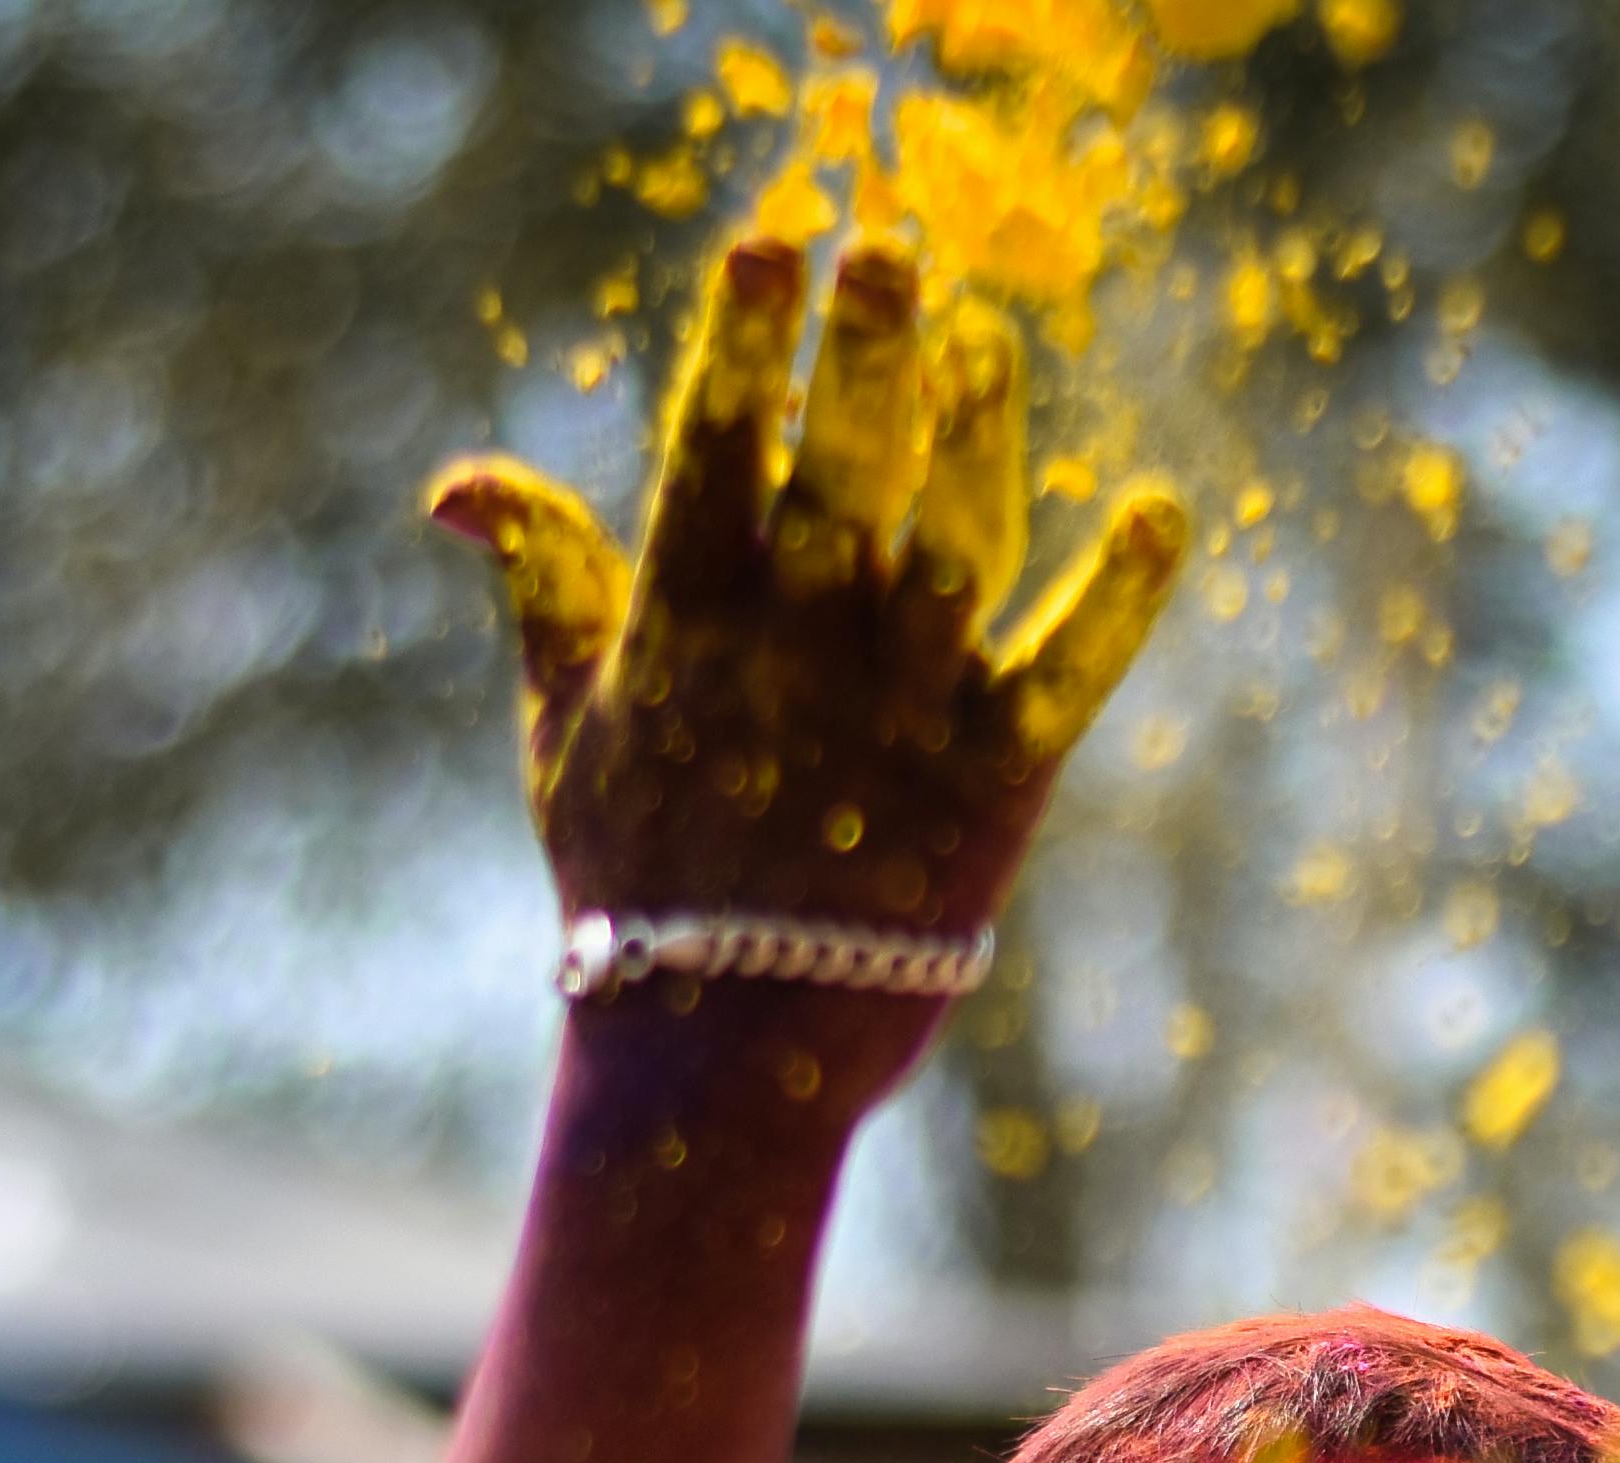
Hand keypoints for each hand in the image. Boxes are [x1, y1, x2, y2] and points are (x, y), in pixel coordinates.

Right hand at [427, 227, 1183, 1111]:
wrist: (721, 1064)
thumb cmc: (640, 887)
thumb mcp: (566, 734)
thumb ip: (546, 591)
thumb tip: (461, 483)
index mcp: (689, 623)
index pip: (715, 449)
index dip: (744, 343)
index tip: (769, 243)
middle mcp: (801, 648)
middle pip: (842, 470)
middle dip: (864, 356)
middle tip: (887, 250)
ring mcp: (904, 706)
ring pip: (954, 539)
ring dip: (977, 434)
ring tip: (988, 341)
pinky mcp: (998, 774)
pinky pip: (1069, 667)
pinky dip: (1118, 595)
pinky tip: (1158, 511)